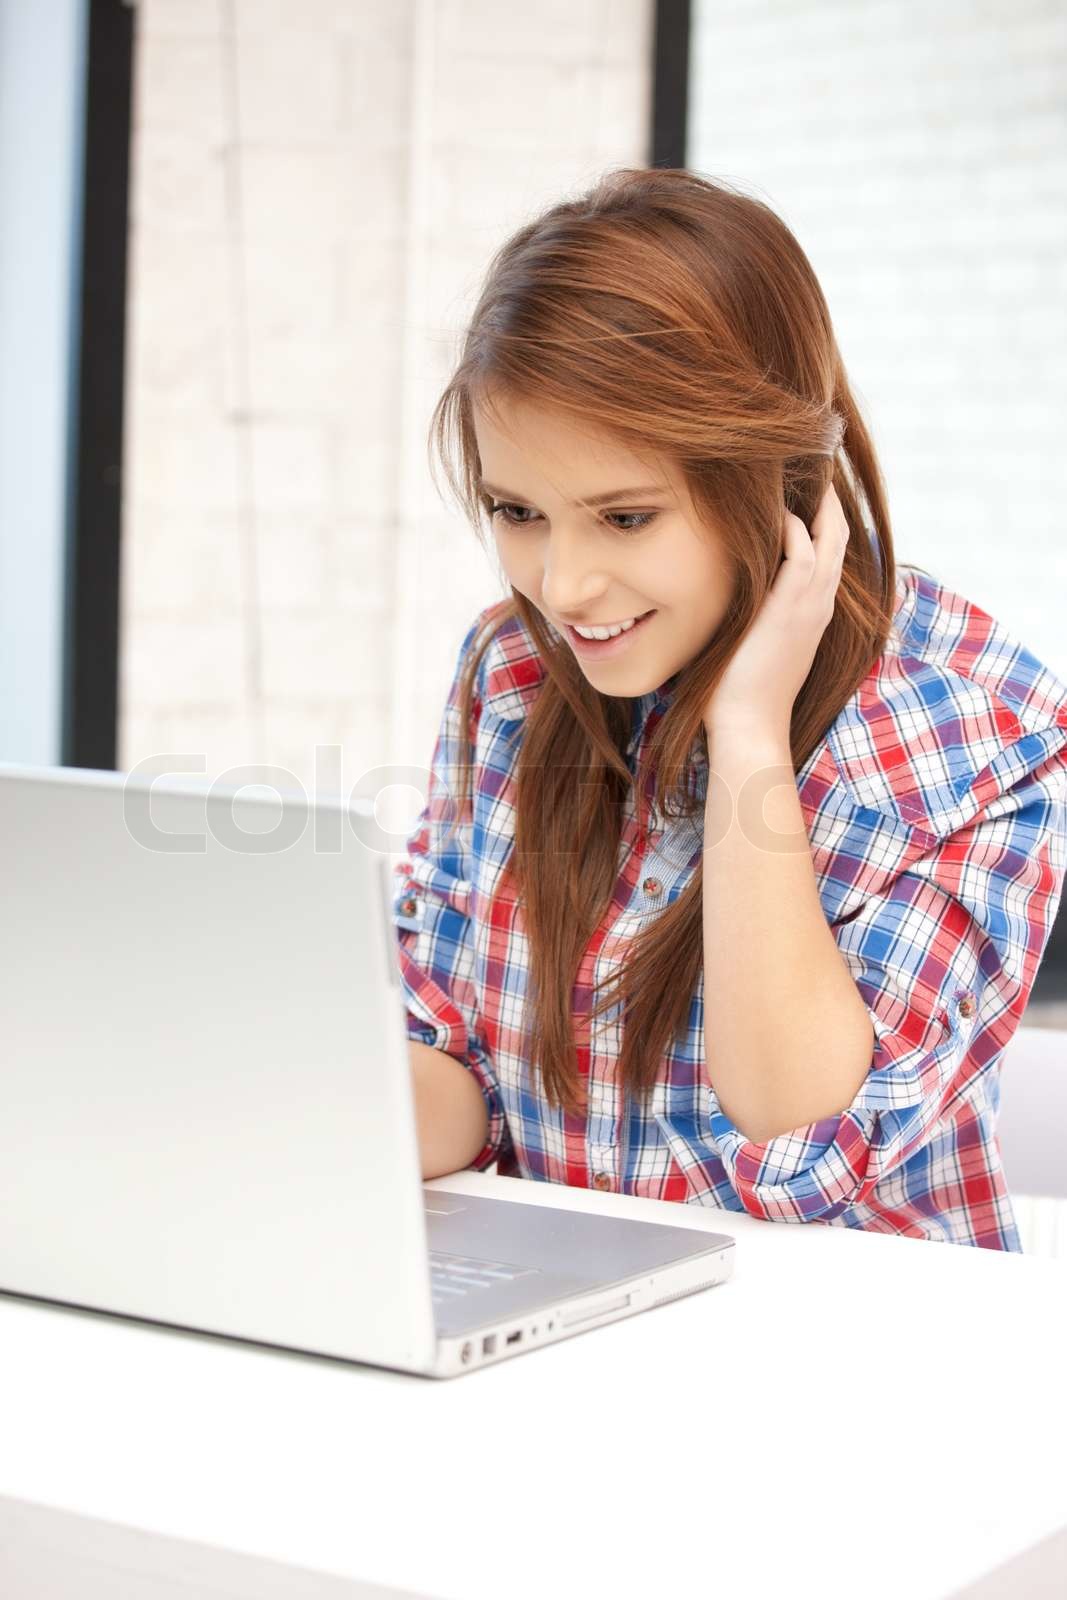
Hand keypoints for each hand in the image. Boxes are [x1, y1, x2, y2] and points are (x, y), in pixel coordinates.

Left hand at [702, 482, 849, 741]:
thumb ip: (751, 614)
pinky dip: (794, 526)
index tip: (806, 489)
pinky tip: (777, 508)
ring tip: (803, 468)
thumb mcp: (754, 643)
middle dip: (828, 498)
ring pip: (830, 537)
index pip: (830, 552)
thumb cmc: (741, 692)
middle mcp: (820, 604)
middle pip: (840, 536)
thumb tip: (727, 595)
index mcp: (814, 611)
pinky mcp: (791, 609)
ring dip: (818, 501)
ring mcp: (810, 605)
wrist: (749, 725)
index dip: (823, 519)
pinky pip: (803, 552)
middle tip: (814, 462)